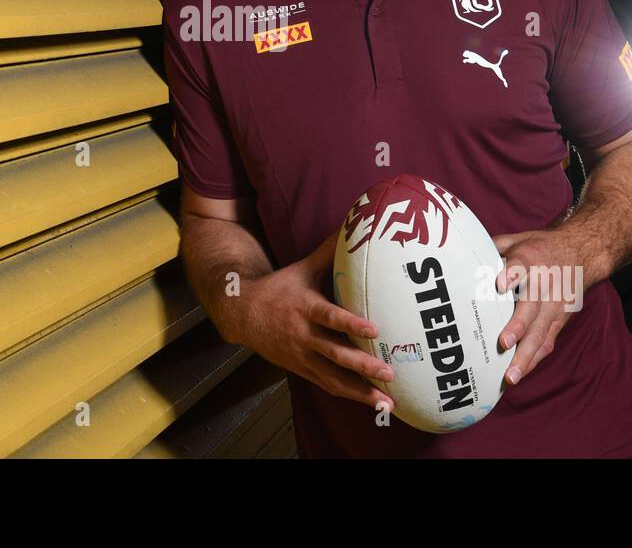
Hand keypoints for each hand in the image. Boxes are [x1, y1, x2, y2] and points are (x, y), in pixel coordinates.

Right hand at [231, 229, 396, 413]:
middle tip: (389, 372)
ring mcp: (302, 357)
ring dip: (361, 391)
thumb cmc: (278, 288)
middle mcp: (304, 335)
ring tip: (387, 402)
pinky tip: (372, 404)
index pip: (330, 317)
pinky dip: (350, 396)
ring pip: (333, 378)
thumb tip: (353, 226)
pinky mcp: (303, 370)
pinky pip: (329, 386)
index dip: (351, 324)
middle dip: (362, 365)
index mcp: (305, 308)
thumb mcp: (302, 268)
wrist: (242, 314)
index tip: (374, 329)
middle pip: (335, 354)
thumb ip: (329, 252)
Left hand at [491, 229, 591, 387]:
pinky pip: (547, 342)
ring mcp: (555, 305)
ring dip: (526, 355)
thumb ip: (491, 249)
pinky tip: (519, 374)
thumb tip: (459, 256)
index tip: (500, 283)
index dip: (511, 274)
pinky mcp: (560, 321)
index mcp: (530, 259)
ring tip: (510, 376)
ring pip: (541, 332)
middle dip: (518, 326)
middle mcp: (544, 285)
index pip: (521, 266)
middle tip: (503, 342)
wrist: (580, 252)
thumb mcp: (516, 240)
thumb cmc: (538, 248)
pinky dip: (534, 360)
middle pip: (531, 307)